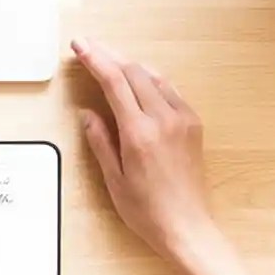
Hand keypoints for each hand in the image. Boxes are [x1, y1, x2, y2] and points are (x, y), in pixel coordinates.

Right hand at [72, 38, 222, 265]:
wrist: (189, 227)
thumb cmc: (147, 211)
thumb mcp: (114, 179)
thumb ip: (100, 141)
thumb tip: (87, 114)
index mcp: (139, 132)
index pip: (114, 82)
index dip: (95, 59)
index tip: (80, 46)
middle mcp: (164, 119)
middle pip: (134, 71)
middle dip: (110, 55)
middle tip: (89, 47)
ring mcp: (182, 119)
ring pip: (154, 76)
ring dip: (130, 64)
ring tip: (110, 58)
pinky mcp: (193, 124)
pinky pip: (170, 90)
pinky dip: (150, 79)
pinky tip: (138, 79)